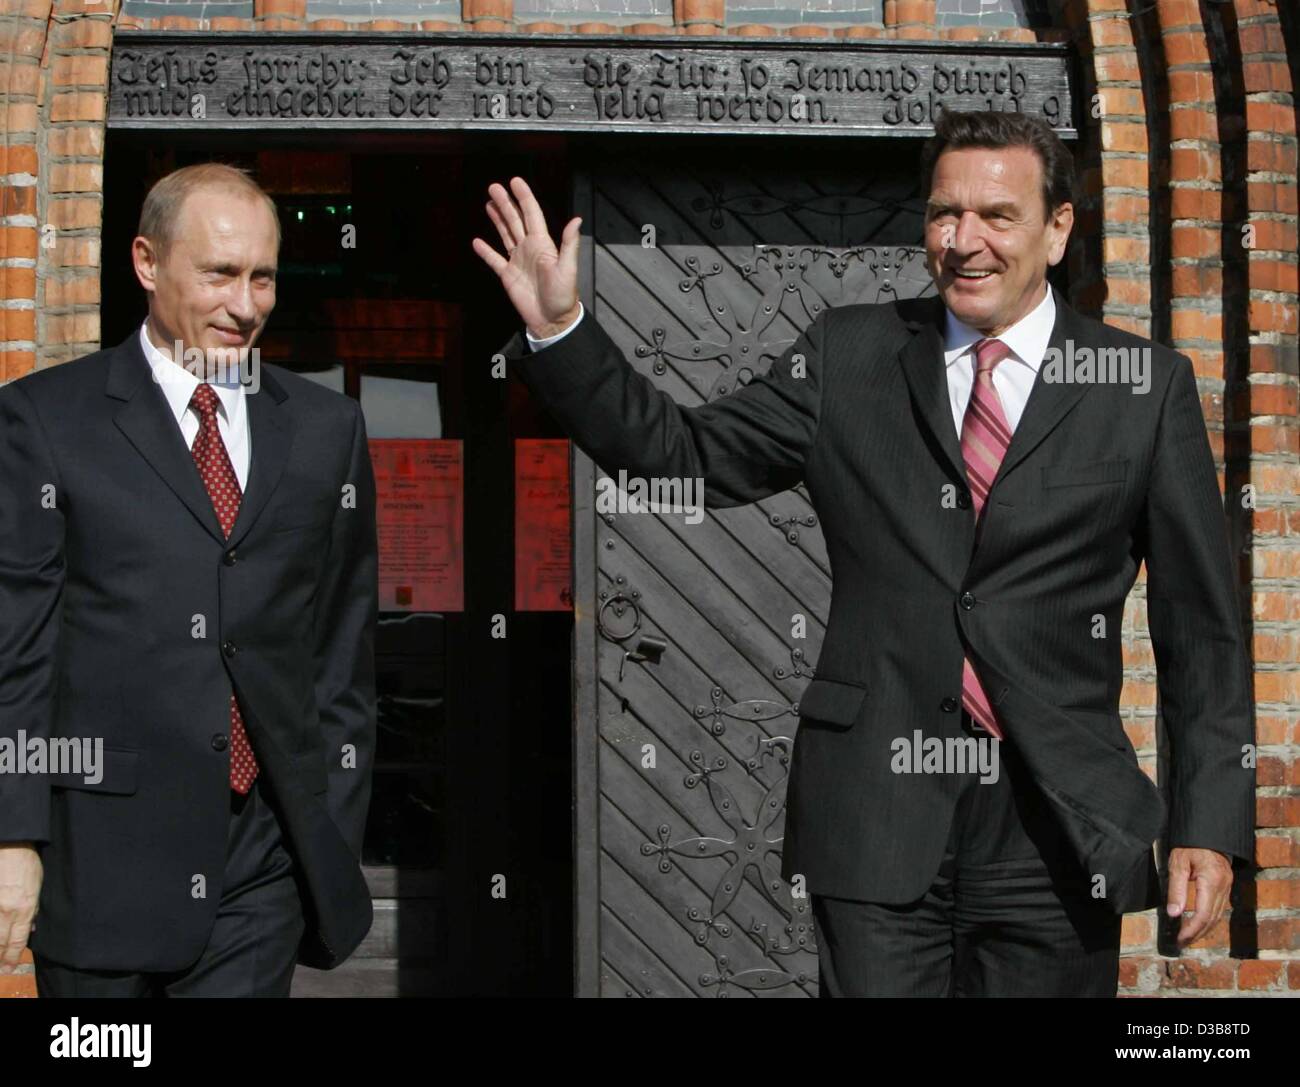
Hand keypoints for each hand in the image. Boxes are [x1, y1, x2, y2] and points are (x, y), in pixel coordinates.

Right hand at [0, 843, 41, 973]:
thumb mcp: (38, 888)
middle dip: (0, 957)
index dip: (14, 956)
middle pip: (0, 942)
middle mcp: (6, 911)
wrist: (11, 847)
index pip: (18, 940)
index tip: (11, 965)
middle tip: (1, 967)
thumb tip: (30, 929)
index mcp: (24, 908)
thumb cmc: (28, 865)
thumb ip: (34, 910)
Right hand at [471, 176, 581, 338]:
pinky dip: (486, 251)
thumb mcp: (568, 268)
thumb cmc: (563, 296)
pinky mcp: (508, 275)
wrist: (551, 320)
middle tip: (493, 187)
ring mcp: (518, 261)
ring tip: (488, 203)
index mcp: (543, 244)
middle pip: (515, 220)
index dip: (524, 197)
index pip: (532, 214)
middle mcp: (529, 248)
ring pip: (505, 234)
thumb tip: (576, 219)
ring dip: (497, 219)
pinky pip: (494, 260)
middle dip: (505, 203)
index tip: (515, 181)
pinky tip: (477, 241)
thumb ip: (569, 244)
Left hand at [1166, 846, 1231, 946]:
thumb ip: (1176, 889)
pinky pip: (1220, 908)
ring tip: (1189, 937)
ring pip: (1218, 915)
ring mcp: (1228, 886)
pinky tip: (1200, 924)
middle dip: (1197, 933)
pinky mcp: (1226, 885)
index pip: (1204, 914)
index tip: (1180, 938)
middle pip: (1213, 918)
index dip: (1192, 929)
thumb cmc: (1189, 844)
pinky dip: (1210, 919)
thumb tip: (1174, 914)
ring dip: (1204, 929)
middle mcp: (1224, 886)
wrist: (1206, 830)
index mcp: (1212, 881)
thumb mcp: (1178, 863)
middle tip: (1182, 942)